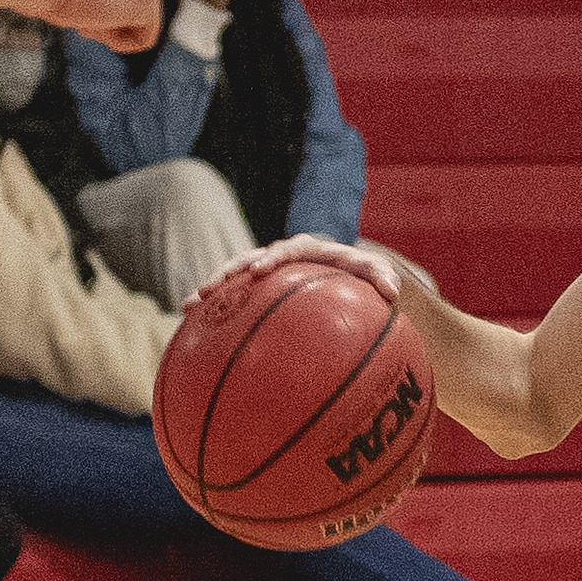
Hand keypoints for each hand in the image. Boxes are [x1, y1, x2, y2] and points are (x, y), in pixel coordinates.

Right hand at [187, 233, 403, 310]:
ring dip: (212, 290)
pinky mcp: (258, 291)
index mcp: (307, 250)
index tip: (258, 271)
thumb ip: (382, 277)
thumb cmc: (362, 274)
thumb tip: (393, 292)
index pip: (287, 250)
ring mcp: (266, 273)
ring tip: (188, 308)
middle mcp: (281, 257)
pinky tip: (192, 330)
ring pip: (234, 279)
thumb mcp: (375, 274)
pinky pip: (234, 300)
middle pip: (248, 260)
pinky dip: (215, 312)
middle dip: (229, 273)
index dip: (271, 258)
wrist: (346, 276)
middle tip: (210, 290)